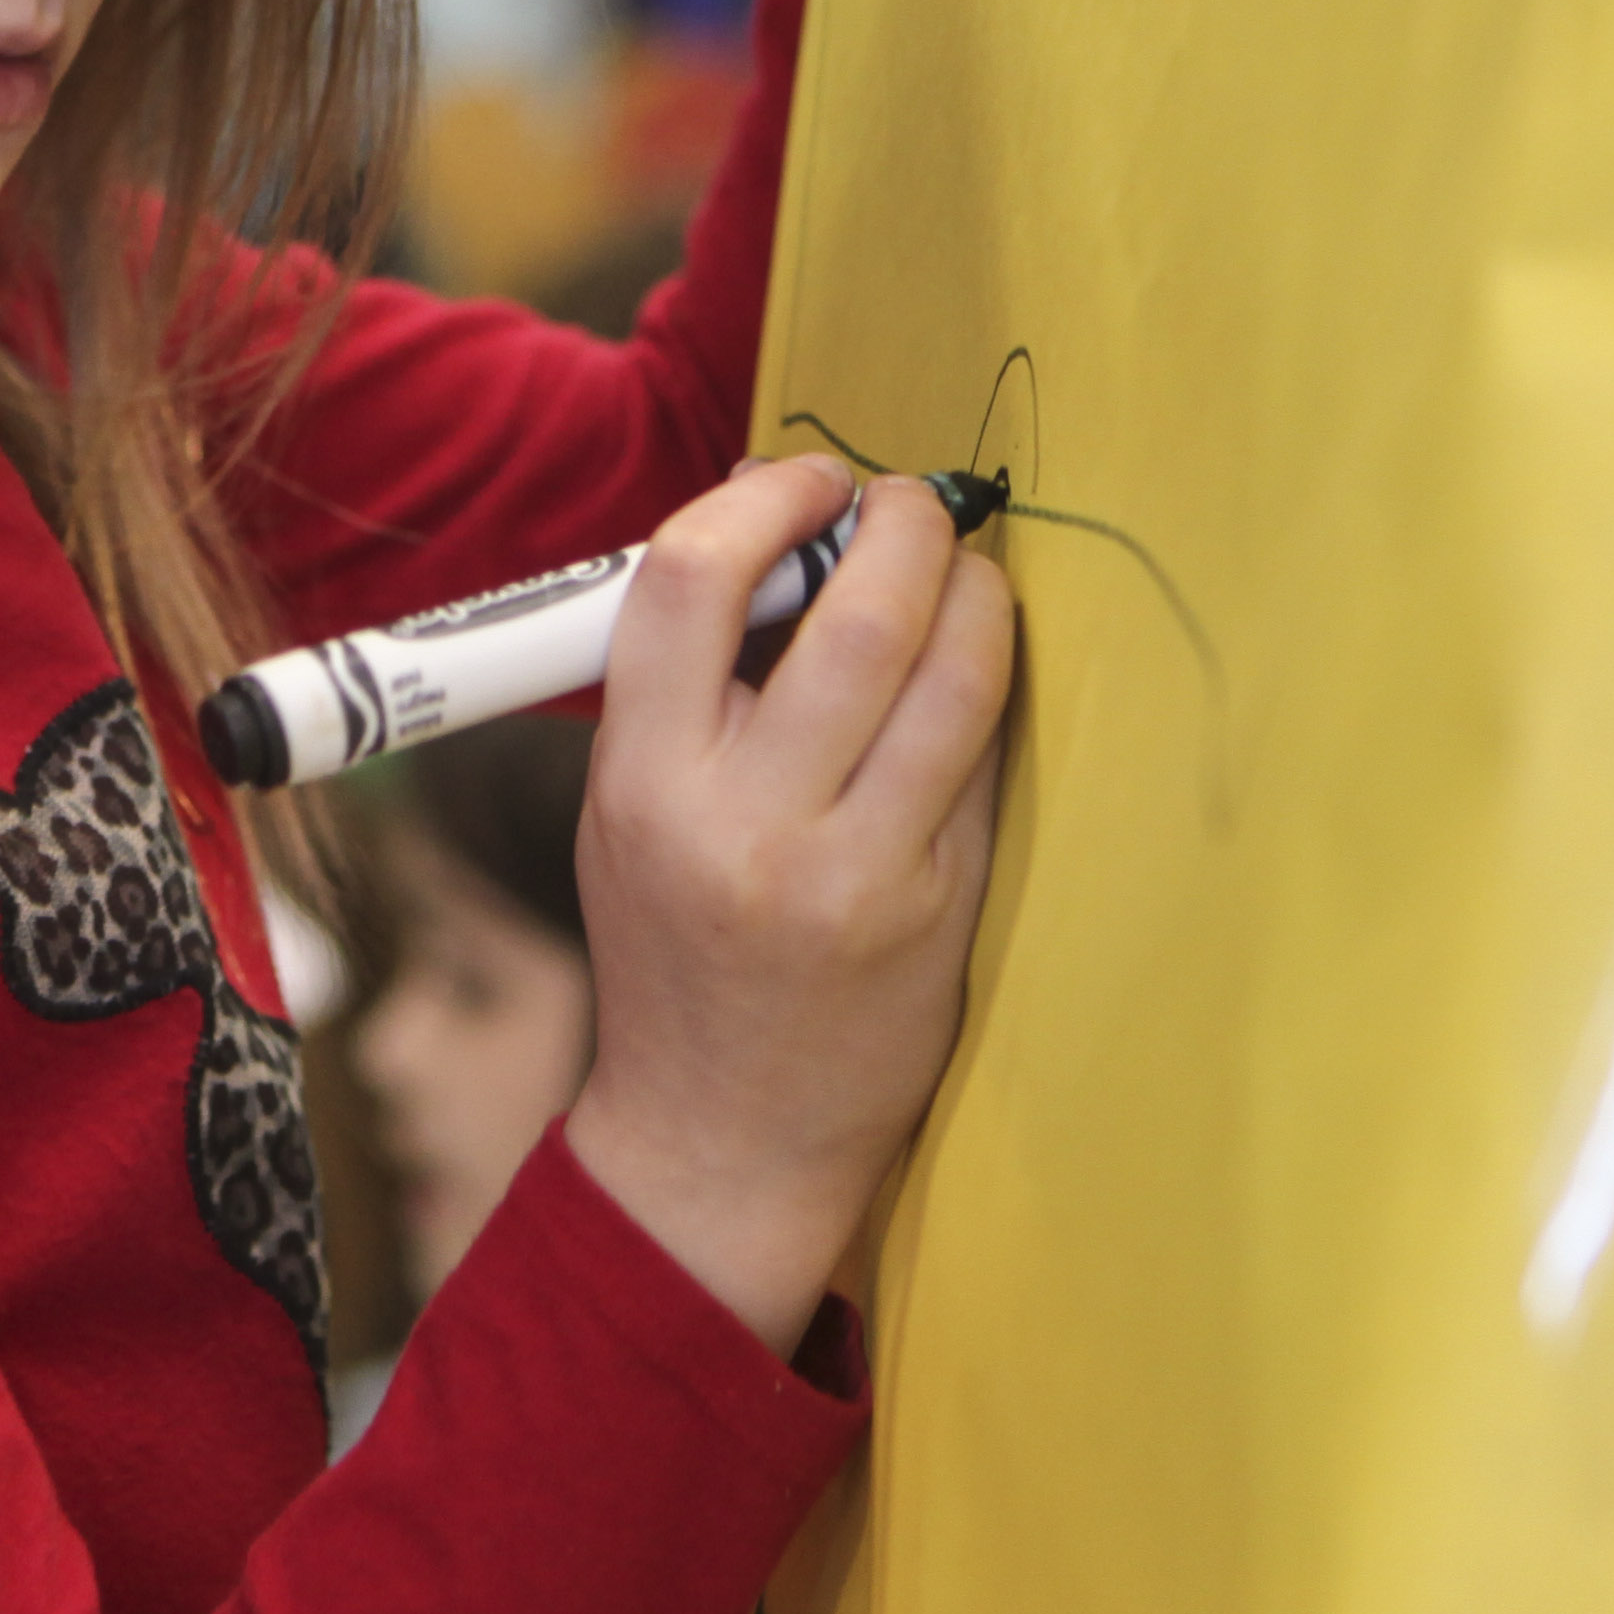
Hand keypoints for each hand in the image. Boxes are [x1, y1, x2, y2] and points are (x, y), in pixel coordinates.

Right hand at [565, 454, 1020, 1345]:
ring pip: (950, 677)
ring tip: (960, 569)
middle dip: (898, 524)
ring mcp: (854, 874)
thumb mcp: (628, 808)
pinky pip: (983, 759)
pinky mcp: (937, 910)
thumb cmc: (672, 948)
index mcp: (643, 783)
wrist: (720, 1134)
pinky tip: (972, 669)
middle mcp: (745, 826)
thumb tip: (780, 524)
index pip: (688, 583)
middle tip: (906, 505)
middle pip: (854, 616)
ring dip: (971, 589)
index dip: (761, 500)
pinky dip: (985, 687)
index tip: (803, 479)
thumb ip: (685, 679)